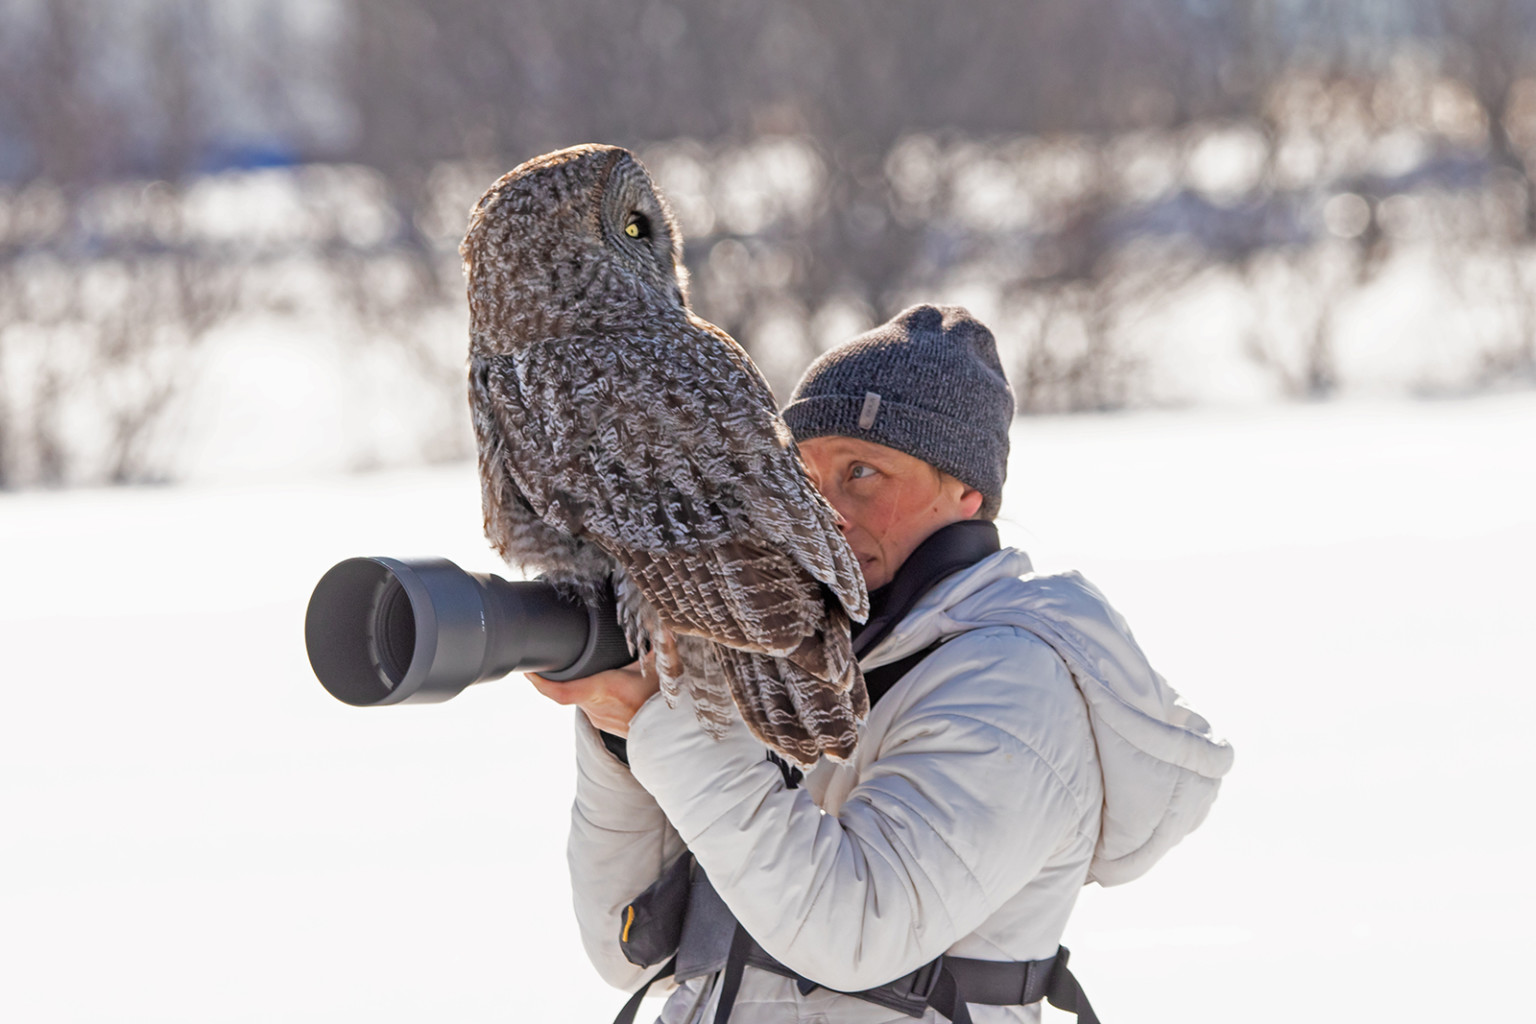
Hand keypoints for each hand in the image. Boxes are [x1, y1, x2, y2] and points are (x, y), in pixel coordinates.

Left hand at [527, 653, 659, 736]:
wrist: (671, 735)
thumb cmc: (663, 704)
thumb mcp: (665, 672)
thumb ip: (663, 647)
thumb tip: (666, 626)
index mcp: (605, 689)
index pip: (562, 692)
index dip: (541, 683)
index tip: (529, 671)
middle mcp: (596, 707)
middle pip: (567, 688)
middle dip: (561, 674)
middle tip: (553, 655)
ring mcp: (598, 717)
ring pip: (580, 695)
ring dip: (581, 682)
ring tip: (581, 666)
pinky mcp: (603, 722)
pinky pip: (590, 703)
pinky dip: (592, 692)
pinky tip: (602, 683)